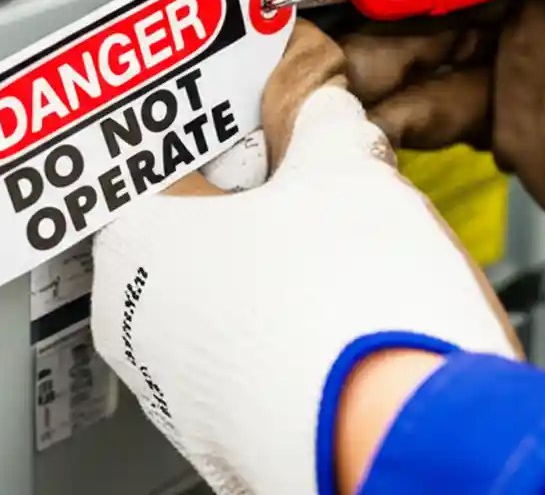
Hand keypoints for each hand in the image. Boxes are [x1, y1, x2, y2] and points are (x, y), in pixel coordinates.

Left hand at [90, 22, 519, 494]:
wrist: (407, 438)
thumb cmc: (355, 315)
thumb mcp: (346, 171)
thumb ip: (320, 118)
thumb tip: (318, 102)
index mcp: (138, 247)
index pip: (158, 155)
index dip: (219, 126)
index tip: (256, 115)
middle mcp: (137, 331)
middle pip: (190, 231)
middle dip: (252, 201)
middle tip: (311, 180)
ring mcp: (182, 397)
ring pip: (223, 301)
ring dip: (272, 271)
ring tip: (337, 257)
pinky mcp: (231, 442)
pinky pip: (253, 362)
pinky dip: (288, 334)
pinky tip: (339, 320)